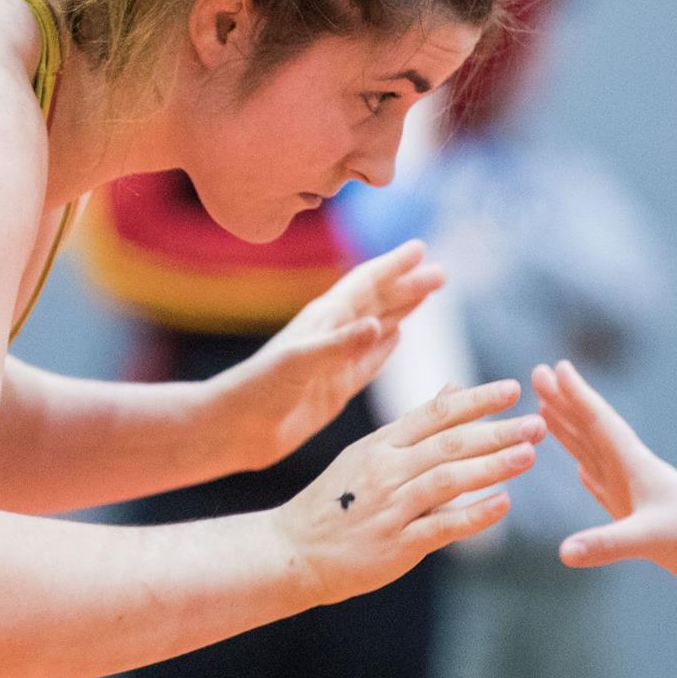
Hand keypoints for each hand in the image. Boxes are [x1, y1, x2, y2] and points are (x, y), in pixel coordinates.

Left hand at [214, 241, 444, 469]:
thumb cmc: (258, 389)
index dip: (392, 266)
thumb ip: (340, 345)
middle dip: (408, 286)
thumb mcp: (300, 363)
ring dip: (402, 310)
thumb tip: (380, 326)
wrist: (235, 429)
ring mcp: (334, 361)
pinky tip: (398, 337)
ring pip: (377, 327)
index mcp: (323, 319)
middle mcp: (331, 335)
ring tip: (427, 294)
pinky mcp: (335, 388)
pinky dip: (385, 347)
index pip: (365, 284)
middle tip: (441, 273)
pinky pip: (368, 361)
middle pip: (377, 301)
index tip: (419, 249)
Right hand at [272, 380, 541, 604]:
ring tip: (528, 456)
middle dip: (497, 432)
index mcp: (381, 444)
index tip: (514, 389)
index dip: (477, 400)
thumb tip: (453, 389)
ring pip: (448, 479)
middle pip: (449, 443)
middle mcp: (386, 470)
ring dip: (492, 466)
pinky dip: (474, 515)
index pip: (435, 413)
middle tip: (536, 424)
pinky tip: (503, 505)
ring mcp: (390, 507)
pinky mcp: (395, 545)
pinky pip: (440, 526)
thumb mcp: (367, 453)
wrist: (292, 550)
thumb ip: (414, 425)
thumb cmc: (335, 501)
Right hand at [532, 360, 676, 592]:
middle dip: (563, 403)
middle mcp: (633, 474)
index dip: (576, 395)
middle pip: (590, 430)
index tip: (554, 365)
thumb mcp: (654, 541)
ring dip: (569, 433)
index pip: (599, 422)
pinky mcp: (640, 518)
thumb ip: (608, 544)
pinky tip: (580, 472)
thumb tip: (565, 553)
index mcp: (637, 467)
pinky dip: (588, 476)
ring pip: (593, 455)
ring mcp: (636, 495)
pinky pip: (604, 488)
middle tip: (537, 374)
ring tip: (546, 412)